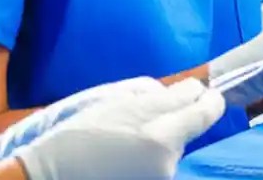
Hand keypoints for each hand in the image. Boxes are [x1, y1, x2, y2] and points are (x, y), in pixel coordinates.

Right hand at [9, 79, 224, 179]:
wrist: (51, 177)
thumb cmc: (76, 135)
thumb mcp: (115, 101)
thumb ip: (156, 94)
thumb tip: (186, 92)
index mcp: (158, 132)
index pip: (202, 111)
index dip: (209, 98)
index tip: (211, 93)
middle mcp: (167, 159)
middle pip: (188, 128)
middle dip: (176, 117)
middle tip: (147, 114)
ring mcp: (161, 177)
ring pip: (173, 147)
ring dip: (160, 139)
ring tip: (124, 141)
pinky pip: (161, 164)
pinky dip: (150, 158)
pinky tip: (124, 157)